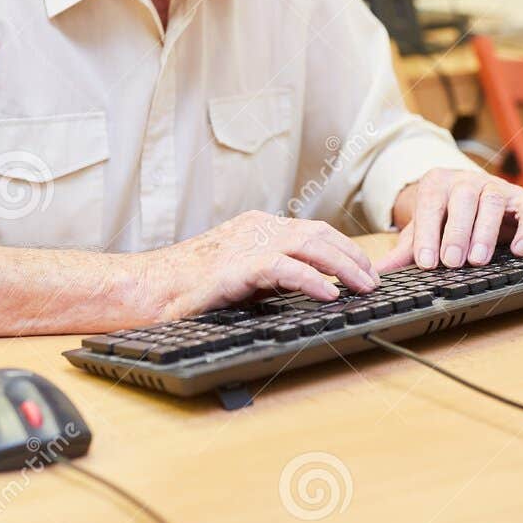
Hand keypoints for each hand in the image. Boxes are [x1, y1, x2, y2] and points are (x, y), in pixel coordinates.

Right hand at [150, 211, 379, 319]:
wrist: (148, 287)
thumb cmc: (186, 286)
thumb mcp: (238, 275)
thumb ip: (269, 276)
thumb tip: (307, 288)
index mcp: (256, 228)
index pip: (311, 230)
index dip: (342, 248)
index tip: (362, 268)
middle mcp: (257, 229)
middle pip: (318, 233)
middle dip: (352, 256)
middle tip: (373, 280)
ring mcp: (249, 243)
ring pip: (310, 245)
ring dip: (344, 266)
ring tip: (364, 287)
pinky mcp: (240, 266)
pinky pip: (287, 269)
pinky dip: (314, 280)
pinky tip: (331, 294)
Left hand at [382, 169, 522, 270]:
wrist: (470, 198)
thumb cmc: (444, 218)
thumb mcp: (422, 231)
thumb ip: (403, 252)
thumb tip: (375, 274)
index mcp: (438, 184)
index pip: (431, 203)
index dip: (429, 232)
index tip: (426, 262)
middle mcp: (468, 182)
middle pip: (463, 199)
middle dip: (457, 232)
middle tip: (452, 262)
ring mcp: (497, 189)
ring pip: (493, 202)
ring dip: (485, 232)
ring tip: (477, 261)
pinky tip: (518, 251)